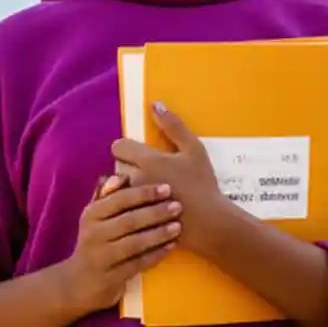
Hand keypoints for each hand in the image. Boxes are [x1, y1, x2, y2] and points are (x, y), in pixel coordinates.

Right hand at [57, 175, 181, 314]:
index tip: (166, 187)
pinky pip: (138, 264)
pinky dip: (156, 254)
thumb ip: (107, 195)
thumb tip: (122, 175)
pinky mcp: (112, 277)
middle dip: (155, 212)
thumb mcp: (94, 217)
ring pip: (135, 243)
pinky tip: (171, 247)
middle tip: (178, 205)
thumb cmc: (94, 241)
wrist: (79, 281)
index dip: (143, 193)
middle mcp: (94, 234)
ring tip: (178, 226)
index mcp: (91, 214)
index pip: (118, 199)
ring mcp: (102, 257)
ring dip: (158, 234)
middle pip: (129, 221)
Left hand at [110, 101, 231, 255]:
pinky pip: (121, 207)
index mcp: (148, 160)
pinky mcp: (133, 219)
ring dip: (126, 187)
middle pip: (117, 166)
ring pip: (117, 188)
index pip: (118, 147)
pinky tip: (143, 207)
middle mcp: (135, 179)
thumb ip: (174, 126)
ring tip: (145, 192)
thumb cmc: (202, 184)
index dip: (127, 148)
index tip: (140, 154)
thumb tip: (155, 104)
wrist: (210, 223)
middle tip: (147, 174)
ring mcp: (133, 201)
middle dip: (128, 168)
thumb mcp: (194, 150)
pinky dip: (128, 205)